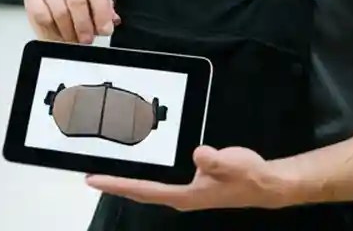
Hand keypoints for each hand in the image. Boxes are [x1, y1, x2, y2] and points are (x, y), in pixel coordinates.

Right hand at [24, 0, 117, 43]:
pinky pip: (43, 17)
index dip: (102, 14)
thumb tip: (112, 21)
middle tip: (87, 39)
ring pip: (60, 12)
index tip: (105, 30)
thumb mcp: (93, 0)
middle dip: (84, 25)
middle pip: (77, 2)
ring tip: (74, 39)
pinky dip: (53, 30)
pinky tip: (59, 34)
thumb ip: (105, 10)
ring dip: (69, 31)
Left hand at [85, 146, 298, 211]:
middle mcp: (179, 196)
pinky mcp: (188, 183)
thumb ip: (215, 161)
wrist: (265, 183)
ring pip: (146, 186)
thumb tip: (199, 155)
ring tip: (105, 168)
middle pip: (137, 191)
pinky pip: (157, 178)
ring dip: (126, 178)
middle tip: (87, 173)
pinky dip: (142, 171)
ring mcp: (183, 191)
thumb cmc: (247, 175)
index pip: (141, 190)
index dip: (116, 184)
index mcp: (183, 196)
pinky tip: (136, 162)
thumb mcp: (232, 164)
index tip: (92, 179)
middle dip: (113, 183)